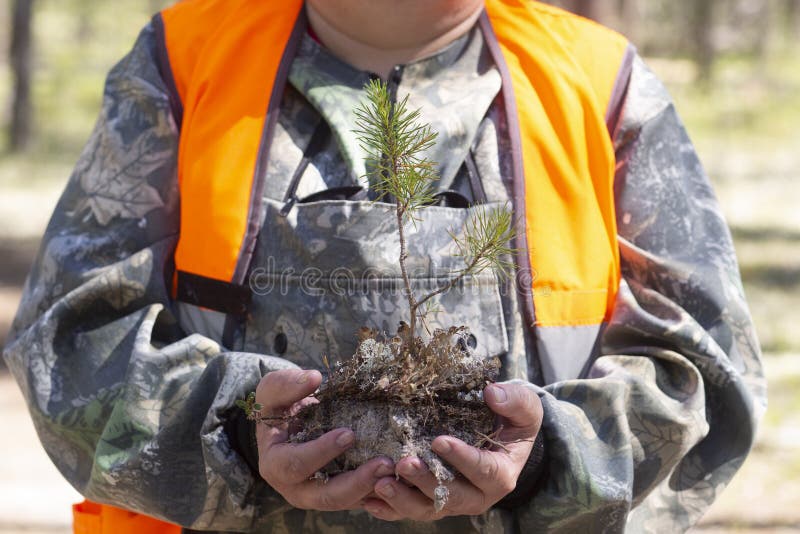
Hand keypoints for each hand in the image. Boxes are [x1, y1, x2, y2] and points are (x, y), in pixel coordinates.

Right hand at [255, 369, 394, 510]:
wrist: (289, 426)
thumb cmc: (280, 408)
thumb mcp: (273, 392)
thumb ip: (286, 384)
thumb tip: (314, 378)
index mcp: (276, 465)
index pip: (296, 464)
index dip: (321, 452)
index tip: (349, 434)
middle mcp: (297, 488)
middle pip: (326, 496)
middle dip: (356, 482)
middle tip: (384, 463)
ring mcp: (320, 496)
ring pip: (348, 502)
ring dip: (373, 488)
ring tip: (397, 469)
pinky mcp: (341, 496)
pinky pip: (361, 499)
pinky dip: (381, 491)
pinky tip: (401, 477)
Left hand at [363, 382, 542, 519]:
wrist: (501, 439)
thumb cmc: (512, 421)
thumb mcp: (524, 408)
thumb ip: (515, 401)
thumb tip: (492, 393)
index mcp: (501, 475)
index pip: (483, 470)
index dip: (462, 458)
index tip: (438, 440)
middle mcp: (477, 496)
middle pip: (451, 496)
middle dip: (426, 481)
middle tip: (404, 463)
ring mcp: (452, 502)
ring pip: (427, 509)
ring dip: (402, 499)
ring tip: (380, 482)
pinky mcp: (431, 502)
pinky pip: (409, 511)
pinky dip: (388, 509)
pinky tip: (368, 500)